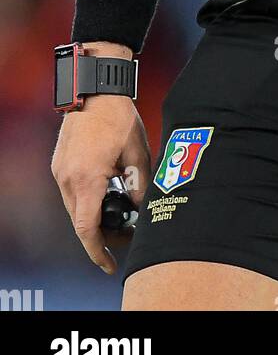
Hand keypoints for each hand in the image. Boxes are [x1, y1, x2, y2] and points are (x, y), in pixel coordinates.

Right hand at [52, 95, 150, 273]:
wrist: (95, 89)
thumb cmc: (118, 117)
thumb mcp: (137, 153)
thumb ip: (140, 185)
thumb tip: (141, 210)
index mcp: (88, 179)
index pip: (87, 229)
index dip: (98, 251)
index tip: (109, 264)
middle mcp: (68, 179)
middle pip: (80, 222)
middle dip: (101, 235)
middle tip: (126, 233)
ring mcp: (60, 172)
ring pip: (74, 208)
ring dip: (94, 216)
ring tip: (121, 210)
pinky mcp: (59, 164)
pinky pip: (71, 192)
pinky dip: (87, 200)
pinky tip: (108, 191)